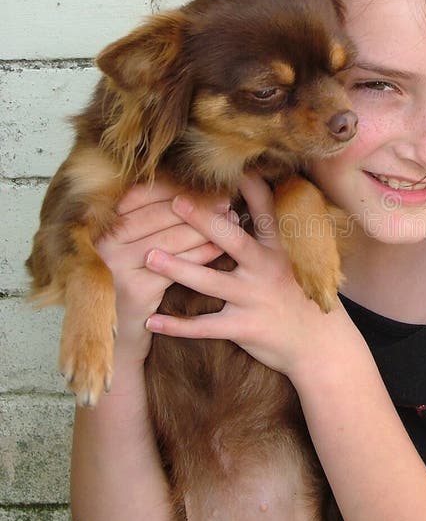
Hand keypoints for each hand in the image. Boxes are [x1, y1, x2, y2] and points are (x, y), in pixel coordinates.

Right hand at [96, 179, 223, 363]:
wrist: (118, 337)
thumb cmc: (129, 284)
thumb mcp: (127, 249)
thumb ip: (144, 220)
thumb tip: (185, 187)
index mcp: (99, 225)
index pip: (140, 196)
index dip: (174, 187)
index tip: (204, 184)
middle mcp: (103, 243)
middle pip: (157, 215)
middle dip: (195, 206)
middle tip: (224, 199)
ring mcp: (117, 267)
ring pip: (170, 239)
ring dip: (204, 227)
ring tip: (231, 219)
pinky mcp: (136, 290)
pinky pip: (178, 266)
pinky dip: (202, 254)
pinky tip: (222, 248)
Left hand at [143, 174, 332, 377]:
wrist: (320, 346)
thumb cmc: (300, 295)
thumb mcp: (296, 259)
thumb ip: (272, 232)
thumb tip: (250, 195)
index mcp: (279, 247)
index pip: (264, 208)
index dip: (246, 185)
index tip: (224, 164)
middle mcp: (267, 268)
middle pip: (231, 239)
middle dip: (202, 220)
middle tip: (173, 202)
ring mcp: (255, 298)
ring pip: (210, 282)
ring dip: (177, 268)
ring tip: (149, 256)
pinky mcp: (245, 328)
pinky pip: (205, 326)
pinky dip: (177, 326)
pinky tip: (150, 321)